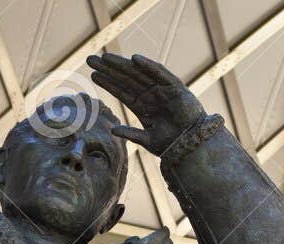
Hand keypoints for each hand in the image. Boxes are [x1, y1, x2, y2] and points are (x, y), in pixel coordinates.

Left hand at [88, 53, 206, 155]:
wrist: (193, 146)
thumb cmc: (172, 145)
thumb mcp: (148, 140)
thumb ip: (131, 134)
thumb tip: (112, 130)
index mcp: (143, 107)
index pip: (121, 91)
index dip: (107, 83)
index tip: (92, 75)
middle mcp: (151, 95)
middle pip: (126, 79)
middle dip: (109, 69)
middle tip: (90, 59)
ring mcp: (162, 90)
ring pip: (139, 74)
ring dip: (123, 64)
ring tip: (106, 57)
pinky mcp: (175, 87)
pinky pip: (160, 73)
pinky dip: (149, 65)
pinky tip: (134, 59)